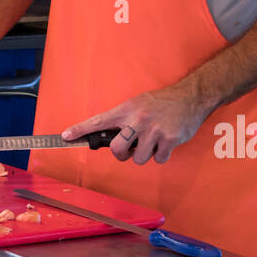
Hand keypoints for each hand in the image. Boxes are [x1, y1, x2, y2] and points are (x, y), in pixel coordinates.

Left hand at [60, 85, 207, 165]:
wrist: (190, 96)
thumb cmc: (161, 102)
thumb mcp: (138, 104)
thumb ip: (124, 119)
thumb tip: (110, 138)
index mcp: (127, 109)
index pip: (99, 121)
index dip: (81, 129)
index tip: (66, 136)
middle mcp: (138, 119)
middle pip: (118, 149)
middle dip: (122, 154)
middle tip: (129, 148)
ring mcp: (154, 130)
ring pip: (138, 158)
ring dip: (144, 154)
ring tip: (152, 142)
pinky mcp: (169, 140)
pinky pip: (158, 159)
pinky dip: (161, 155)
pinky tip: (165, 143)